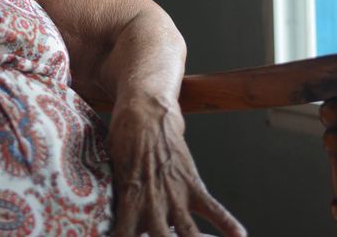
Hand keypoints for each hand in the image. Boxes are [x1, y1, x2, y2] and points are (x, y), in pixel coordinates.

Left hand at [107, 95, 245, 236]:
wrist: (145, 110)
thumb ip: (116, 197)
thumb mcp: (111, 170)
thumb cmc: (122, 139)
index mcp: (129, 199)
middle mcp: (152, 201)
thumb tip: (109, 218)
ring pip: (187, 233)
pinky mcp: (192, 183)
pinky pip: (213, 209)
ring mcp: (174, 194)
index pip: (125, 235)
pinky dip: (227, 224)